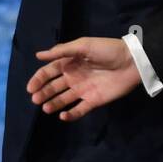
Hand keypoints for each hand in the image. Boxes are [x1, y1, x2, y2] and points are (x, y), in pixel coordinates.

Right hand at [25, 37, 140, 120]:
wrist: (132, 62)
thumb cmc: (107, 50)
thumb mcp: (83, 45)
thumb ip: (61, 51)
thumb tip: (38, 55)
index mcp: (69, 63)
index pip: (49, 72)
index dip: (38, 79)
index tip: (30, 88)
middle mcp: (73, 77)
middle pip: (53, 87)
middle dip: (43, 93)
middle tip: (35, 99)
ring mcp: (83, 90)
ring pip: (63, 99)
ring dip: (53, 104)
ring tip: (45, 107)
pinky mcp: (93, 101)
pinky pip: (79, 110)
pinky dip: (70, 114)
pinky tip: (62, 116)